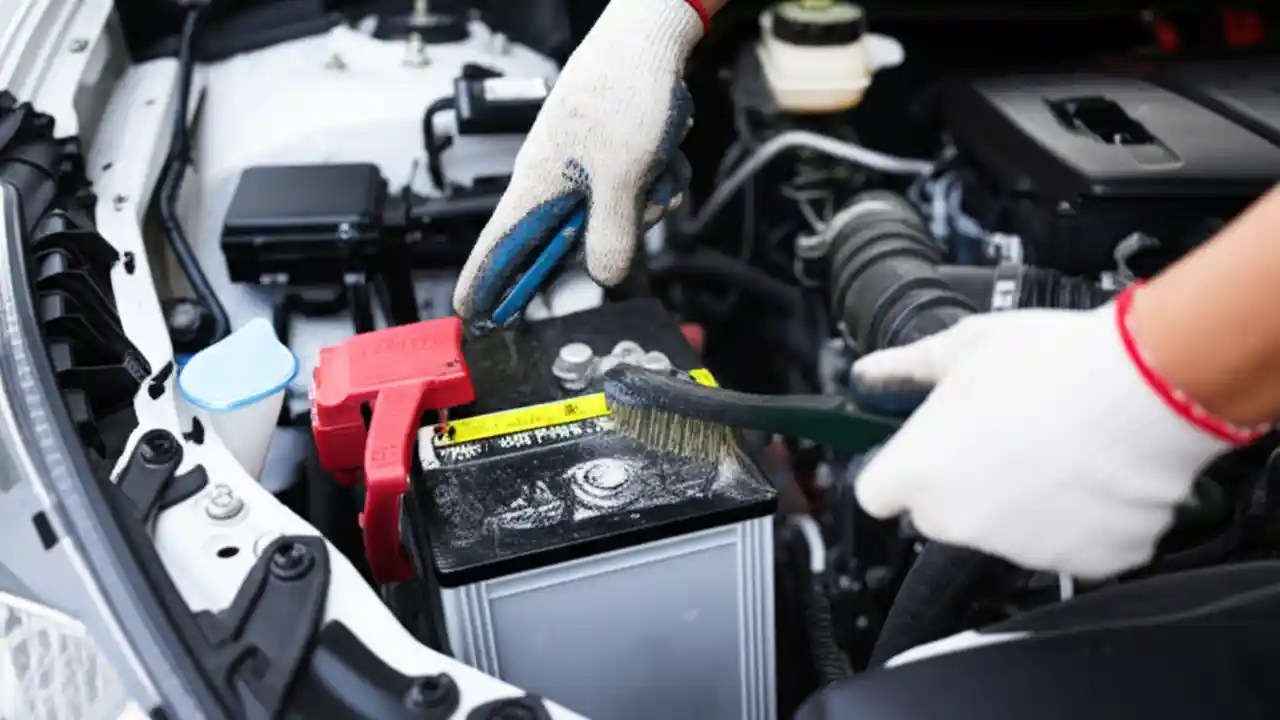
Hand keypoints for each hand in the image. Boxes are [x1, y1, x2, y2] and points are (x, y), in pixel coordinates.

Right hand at [453, 0, 702, 323]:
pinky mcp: (614, 158)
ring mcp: (586, 169)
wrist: (650, 38)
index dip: (484, 284)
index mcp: (537, 187)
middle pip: (568, 245)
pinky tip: (666, 161)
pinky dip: (657, 182)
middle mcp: (555, 181)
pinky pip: (636, 194)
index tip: (471, 315)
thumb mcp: (622, 178)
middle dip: (608, 244)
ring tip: (655, 171)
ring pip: (614, 220)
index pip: (498, 247)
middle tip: (625, 236)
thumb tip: (603, 278)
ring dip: (645, 204)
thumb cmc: (622, 95)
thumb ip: (611, 235)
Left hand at [851, 303, 1230, 578]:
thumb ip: (907, 368)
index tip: (925, 448)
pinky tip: (1097, 474)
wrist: (1143, 391)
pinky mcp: (1085, 563)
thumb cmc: (1052, 364)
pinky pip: (1075, 544)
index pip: (877, 493)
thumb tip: (869, 373)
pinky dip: (1085, 520)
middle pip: (940, 514)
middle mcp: (959, 521)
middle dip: (963, 485)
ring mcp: (1021, 549)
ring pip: (1008, 530)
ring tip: (1059, 446)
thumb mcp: (966, 346)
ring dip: (1024, 502)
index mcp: (918, 471)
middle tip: (1002, 435)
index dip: (898, 469)